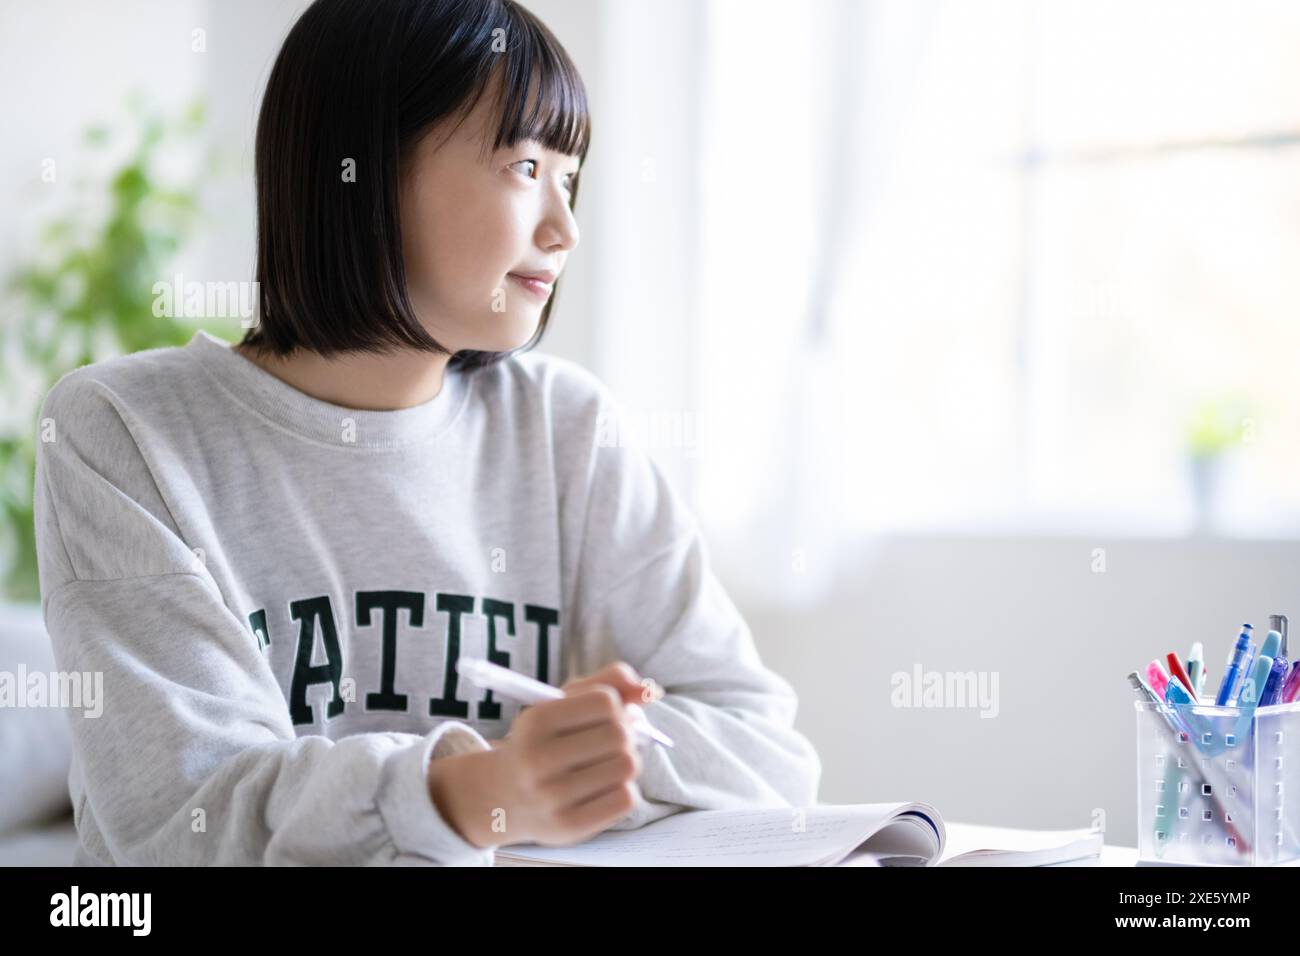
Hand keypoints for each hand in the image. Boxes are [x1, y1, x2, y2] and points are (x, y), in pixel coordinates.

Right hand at [428, 662, 655, 848]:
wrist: (504, 797)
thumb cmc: (545, 742)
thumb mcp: (563, 703)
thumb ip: (608, 683)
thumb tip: (650, 690)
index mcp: (535, 721)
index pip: (605, 700)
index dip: (616, 704)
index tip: (607, 715)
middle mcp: (538, 759)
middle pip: (620, 734)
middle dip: (626, 734)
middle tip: (612, 741)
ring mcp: (552, 796)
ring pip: (627, 766)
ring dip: (627, 761)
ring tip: (608, 764)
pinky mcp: (568, 826)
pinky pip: (625, 798)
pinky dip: (625, 789)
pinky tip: (605, 788)